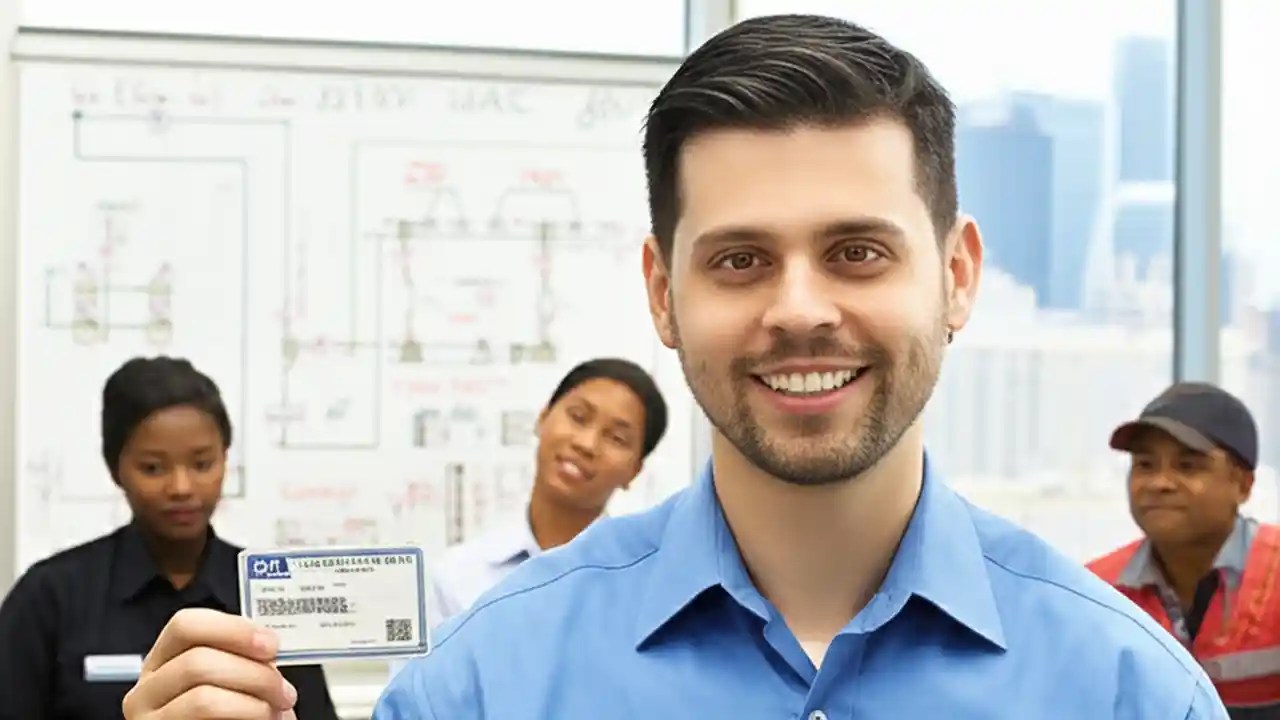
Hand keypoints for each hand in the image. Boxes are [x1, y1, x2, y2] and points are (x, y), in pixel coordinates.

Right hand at [122, 608, 298, 718]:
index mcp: (163, 661)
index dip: (232, 628)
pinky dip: (245, 716)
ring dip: (252, 703)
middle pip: (197, 660)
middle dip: (254, 673)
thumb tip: (269, 643)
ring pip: (203, 698)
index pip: (185, 625)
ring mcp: (150, 719)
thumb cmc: (230, 713)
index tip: (270, 643)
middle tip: (284, 690)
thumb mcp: (229, 679)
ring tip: (276, 710)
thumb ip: (241, 658)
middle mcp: (147, 689)